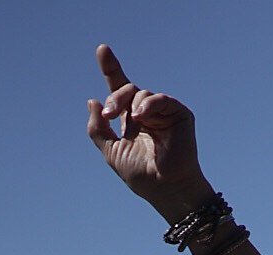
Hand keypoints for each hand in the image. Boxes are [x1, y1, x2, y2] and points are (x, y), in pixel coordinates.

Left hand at [87, 45, 213, 217]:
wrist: (165, 188)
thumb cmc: (141, 175)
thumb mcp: (110, 150)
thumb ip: (98, 128)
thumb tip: (92, 101)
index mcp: (131, 119)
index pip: (120, 89)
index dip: (111, 68)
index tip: (102, 49)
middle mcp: (147, 113)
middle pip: (127, 89)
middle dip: (115, 98)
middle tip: (109, 115)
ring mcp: (164, 113)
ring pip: (142, 93)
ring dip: (130, 104)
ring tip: (131, 123)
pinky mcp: (180, 115)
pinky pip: (161, 99)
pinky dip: (149, 104)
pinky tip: (142, 117)